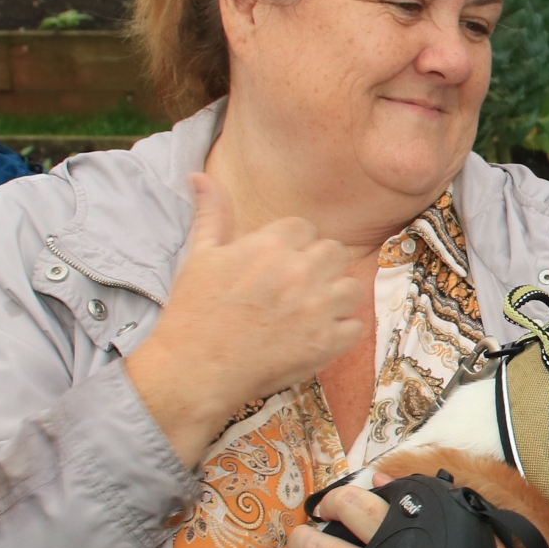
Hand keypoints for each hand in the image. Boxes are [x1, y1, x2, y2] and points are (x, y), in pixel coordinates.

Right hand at [126, 174, 367, 464]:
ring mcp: (317, 308)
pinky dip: (341, 332)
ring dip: (335, 297)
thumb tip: (201, 176)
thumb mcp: (199, 256)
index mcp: (270, 246)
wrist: (194, 370)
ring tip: (310, 311)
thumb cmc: (192, 313)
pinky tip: (316, 336)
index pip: (305, 228)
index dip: (293, 246)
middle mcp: (300, 272)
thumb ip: (212, 214)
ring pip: (352, 287)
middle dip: (319, 266)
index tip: (279, 264)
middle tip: (297, 287)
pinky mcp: (327, 343)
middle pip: (334, 252)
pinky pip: (356, 326)